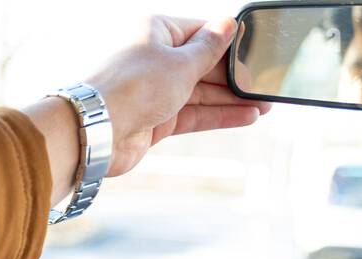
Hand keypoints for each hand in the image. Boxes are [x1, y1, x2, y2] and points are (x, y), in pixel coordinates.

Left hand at [25, 15, 269, 201]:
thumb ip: (209, 48)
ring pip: (200, 92)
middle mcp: (153, 58)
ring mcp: (153, 91)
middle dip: (234, 76)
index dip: (230, 44)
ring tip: (264, 105)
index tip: (257, 54)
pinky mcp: (154, 119)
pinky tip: (244, 116)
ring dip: (231, 99)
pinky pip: (193, 114)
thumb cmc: (133, 87)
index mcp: (155, 30)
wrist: (96, 131)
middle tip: (265, 85)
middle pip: (203, 64)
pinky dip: (217, 115)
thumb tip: (228, 25)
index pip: (201, 32)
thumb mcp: (181, 62)